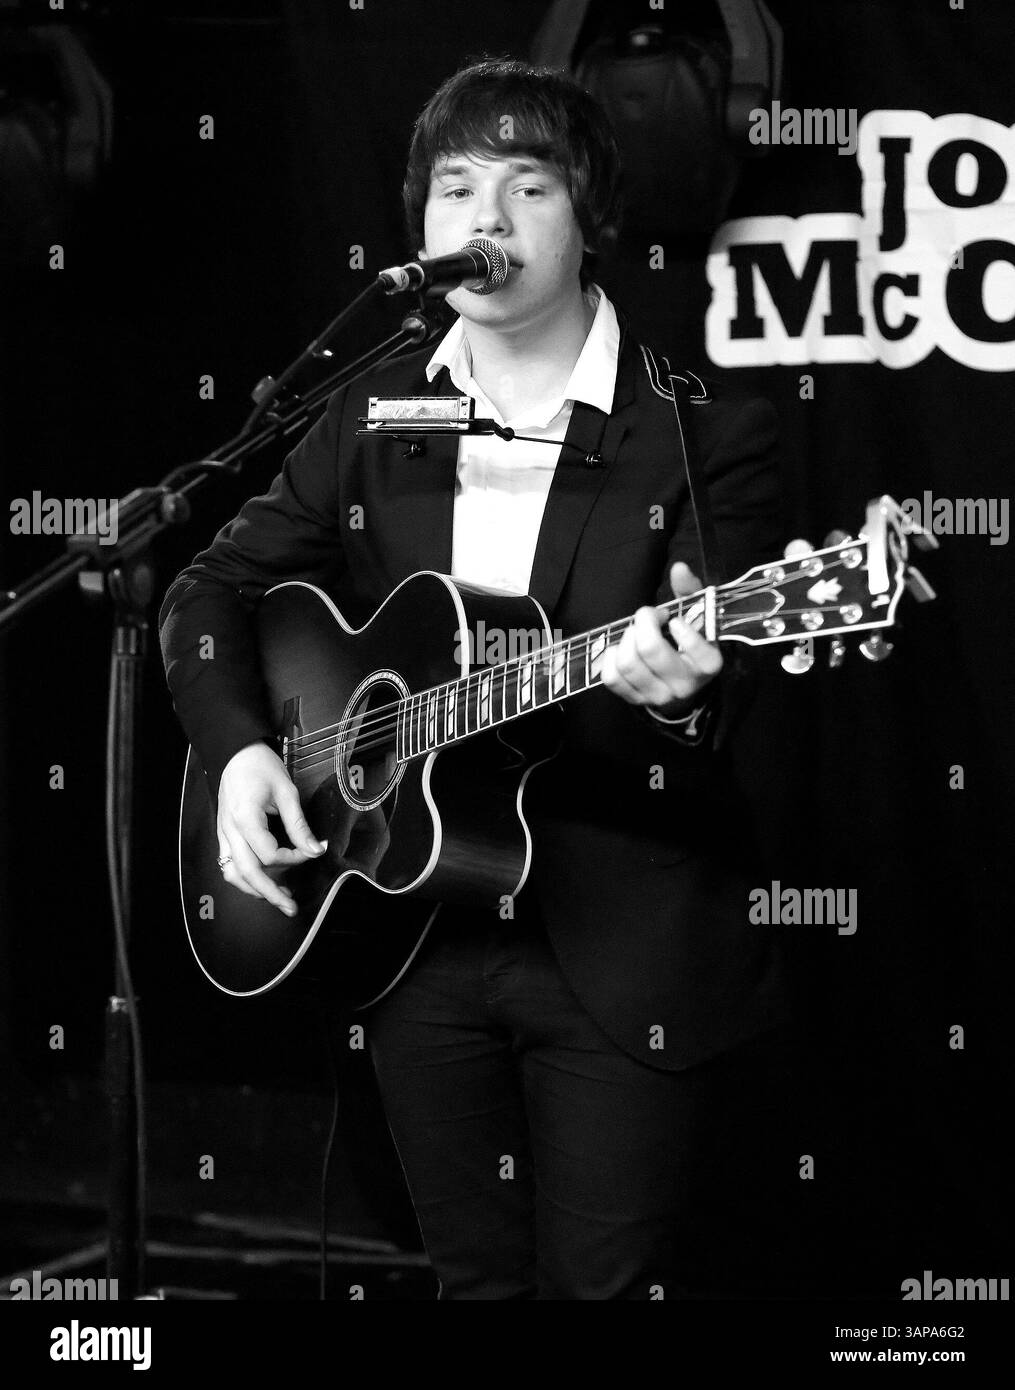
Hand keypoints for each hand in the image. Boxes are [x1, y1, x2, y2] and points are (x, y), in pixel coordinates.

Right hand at [216, 742, 326, 915]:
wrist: (236, 752)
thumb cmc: (261, 766)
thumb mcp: (286, 791)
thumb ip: (299, 824)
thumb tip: (316, 849)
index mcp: (245, 818)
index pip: (269, 855)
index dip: (292, 859)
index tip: (309, 850)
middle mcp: (230, 830)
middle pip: (247, 873)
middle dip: (270, 893)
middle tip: (291, 907)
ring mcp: (223, 834)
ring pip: (233, 873)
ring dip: (255, 889)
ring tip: (278, 898)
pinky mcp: (223, 835)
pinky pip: (229, 864)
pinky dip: (245, 878)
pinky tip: (263, 881)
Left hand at [600, 561, 721, 712]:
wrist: (682, 686)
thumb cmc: (687, 644)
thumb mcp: (695, 618)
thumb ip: (689, 591)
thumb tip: (679, 568)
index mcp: (708, 664)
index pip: (695, 648)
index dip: (681, 628)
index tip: (674, 620)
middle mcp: (685, 684)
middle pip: (651, 650)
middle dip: (643, 622)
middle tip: (648, 617)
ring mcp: (658, 696)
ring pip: (628, 663)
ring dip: (626, 638)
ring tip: (634, 632)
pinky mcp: (635, 700)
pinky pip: (611, 678)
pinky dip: (610, 657)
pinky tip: (622, 648)